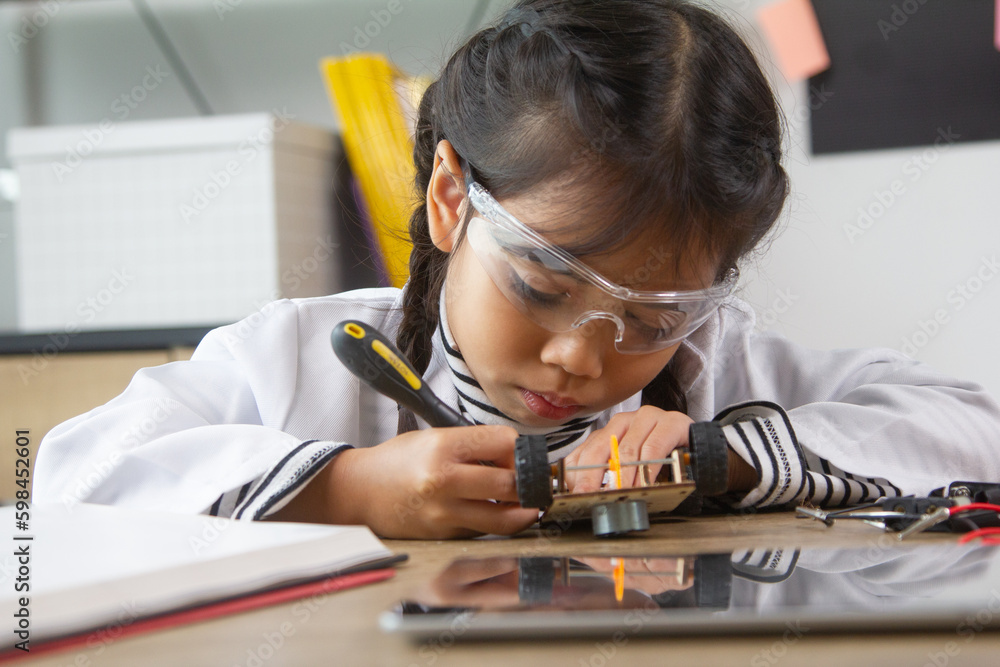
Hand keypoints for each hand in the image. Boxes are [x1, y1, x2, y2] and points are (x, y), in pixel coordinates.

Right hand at [325, 425, 538, 538]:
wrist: (360, 491)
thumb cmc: (398, 461)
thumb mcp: (433, 438)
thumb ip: (473, 445)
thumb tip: (516, 455)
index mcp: (443, 446)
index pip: (504, 441)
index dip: (519, 449)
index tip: (517, 456)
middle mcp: (444, 478)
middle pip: (511, 481)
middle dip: (528, 483)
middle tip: (531, 483)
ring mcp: (443, 510)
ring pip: (504, 517)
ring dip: (523, 512)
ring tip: (528, 506)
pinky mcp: (442, 533)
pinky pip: (483, 531)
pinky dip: (495, 524)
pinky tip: (496, 514)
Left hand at [562, 406, 692, 492]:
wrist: (699, 446)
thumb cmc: (663, 458)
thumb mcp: (630, 467)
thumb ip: (609, 475)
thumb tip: (585, 493)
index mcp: (611, 430)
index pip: (586, 450)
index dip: (578, 472)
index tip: (576, 493)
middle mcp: (626, 421)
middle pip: (601, 448)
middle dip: (593, 476)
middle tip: (590, 496)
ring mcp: (648, 418)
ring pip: (627, 449)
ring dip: (622, 477)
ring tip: (618, 494)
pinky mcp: (671, 422)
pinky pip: (654, 448)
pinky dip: (647, 469)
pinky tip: (644, 484)